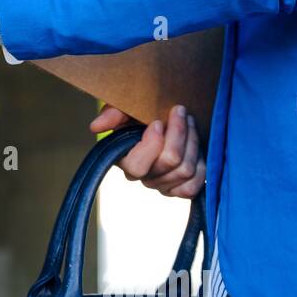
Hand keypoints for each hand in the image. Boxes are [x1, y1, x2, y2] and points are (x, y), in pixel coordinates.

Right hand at [89, 104, 203, 198]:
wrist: (168, 118)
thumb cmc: (143, 112)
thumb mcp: (126, 107)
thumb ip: (112, 114)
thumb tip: (95, 126)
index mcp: (124, 159)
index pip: (137, 165)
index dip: (152, 143)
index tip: (158, 121)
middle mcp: (142, 177)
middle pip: (169, 162)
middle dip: (179, 134)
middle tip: (181, 112)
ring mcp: (162, 185)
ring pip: (185, 170)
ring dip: (192, 142)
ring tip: (190, 122)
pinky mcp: (180, 189)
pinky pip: (193, 187)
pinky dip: (200, 167)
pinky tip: (196, 148)